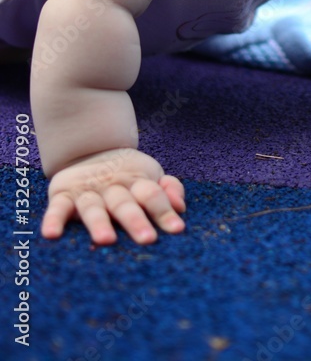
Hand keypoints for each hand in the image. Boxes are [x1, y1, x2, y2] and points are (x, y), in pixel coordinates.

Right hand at [42, 148, 185, 244]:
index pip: (152, 195)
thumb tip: (180, 207)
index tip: (177, 229)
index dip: (165, 211)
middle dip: (136, 220)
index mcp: (136, 181)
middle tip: (147, 239)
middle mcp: (112, 186)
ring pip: (94, 208)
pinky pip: (57, 208)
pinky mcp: (63, 195)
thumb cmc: (128, 176)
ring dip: (99, 223)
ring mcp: (87, 191)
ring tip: (106, 240)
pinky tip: (52, 235)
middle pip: (125, 203)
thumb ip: (169, 190)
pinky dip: (53, 220)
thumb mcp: (150, 176)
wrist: (90, 148)